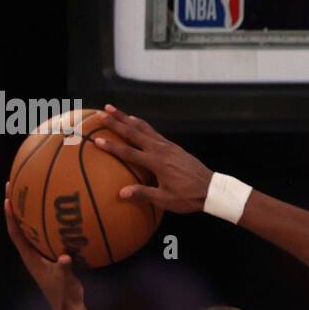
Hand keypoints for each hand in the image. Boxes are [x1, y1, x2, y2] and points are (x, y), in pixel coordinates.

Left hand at [4, 182, 87, 309]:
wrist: (69, 308)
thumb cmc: (65, 296)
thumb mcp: (66, 282)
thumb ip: (65, 269)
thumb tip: (66, 257)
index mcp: (30, 258)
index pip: (16, 233)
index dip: (10, 216)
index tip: (7, 198)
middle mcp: (32, 254)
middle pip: (20, 226)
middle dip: (17, 206)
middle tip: (16, 185)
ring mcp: (42, 255)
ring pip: (33, 229)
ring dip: (31, 212)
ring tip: (35, 192)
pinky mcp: (53, 256)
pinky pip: (49, 235)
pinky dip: (52, 223)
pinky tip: (64, 214)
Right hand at [92, 106, 212, 213]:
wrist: (211, 189)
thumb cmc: (188, 197)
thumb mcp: (165, 199)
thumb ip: (144, 194)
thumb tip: (121, 193)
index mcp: (157, 163)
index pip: (129, 153)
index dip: (112, 146)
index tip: (97, 139)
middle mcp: (161, 150)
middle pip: (134, 132)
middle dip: (117, 122)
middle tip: (101, 112)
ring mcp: (168, 146)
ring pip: (144, 128)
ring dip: (128, 118)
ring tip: (114, 109)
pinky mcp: (173, 146)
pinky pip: (154, 131)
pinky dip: (142, 124)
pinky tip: (136, 121)